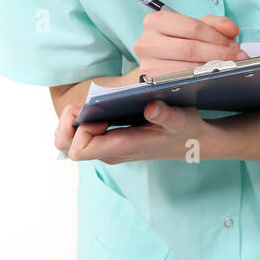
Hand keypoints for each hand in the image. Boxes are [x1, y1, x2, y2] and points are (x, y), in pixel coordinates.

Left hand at [53, 97, 210, 163]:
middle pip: (67, 147)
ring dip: (72, 124)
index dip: (81, 129)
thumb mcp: (181, 118)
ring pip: (70, 143)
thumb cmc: (185, 129)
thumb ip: (166, 114)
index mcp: (122, 148)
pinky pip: (81, 138)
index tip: (100, 114)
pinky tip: (97, 111)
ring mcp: (108, 149)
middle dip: (67, 125)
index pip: (80, 149)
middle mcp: (110, 152)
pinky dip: (80, 123)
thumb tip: (151, 106)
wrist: (192, 142)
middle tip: (85, 107)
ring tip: (90, 108)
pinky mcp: (109, 143)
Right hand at [133, 9, 248, 76]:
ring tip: (229, 66)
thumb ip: (217, 24)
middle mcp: (146, 42)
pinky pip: (181, 81)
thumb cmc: (180, 41)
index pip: (192, 27)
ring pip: (186, 67)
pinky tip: (213, 76)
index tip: (233, 42)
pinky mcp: (152, 83)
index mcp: (155, 21)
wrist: (161, 62)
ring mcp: (147, 64)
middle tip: (236, 56)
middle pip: (189, 48)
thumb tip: (231, 29)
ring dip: (212, 68)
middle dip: (218, 53)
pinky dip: (200, 79)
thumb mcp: (198, 27)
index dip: (216, 36)